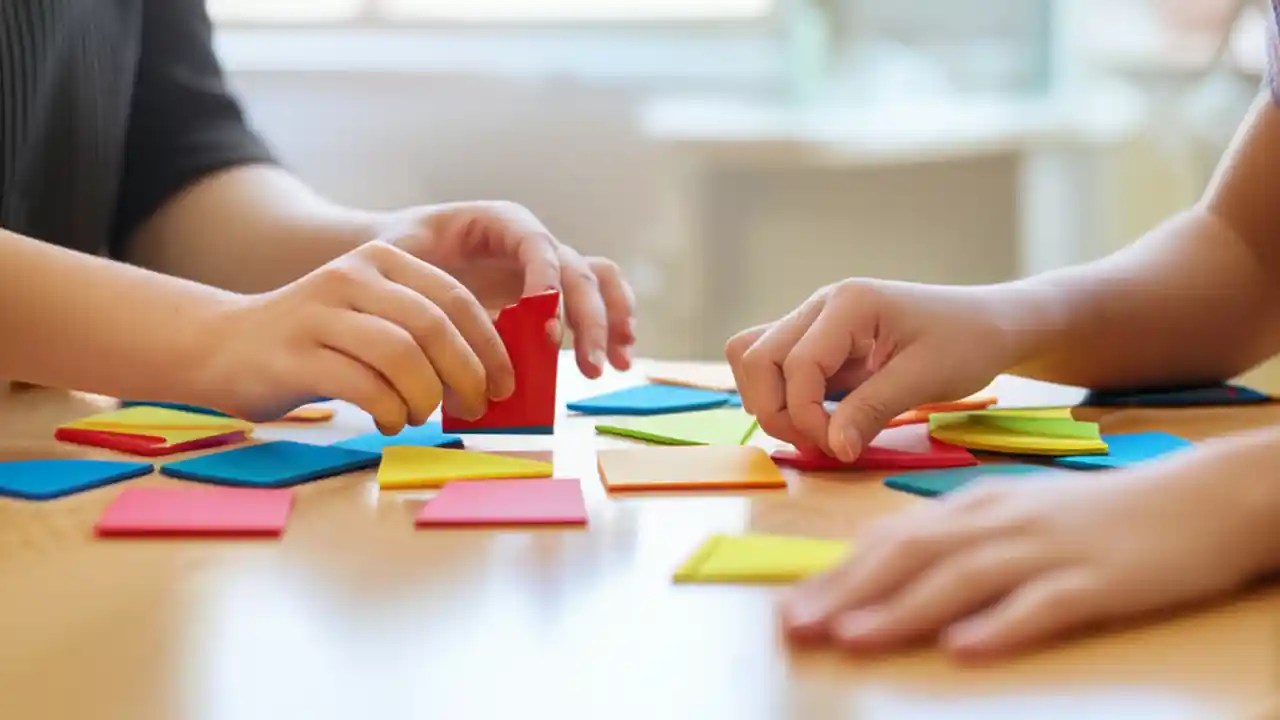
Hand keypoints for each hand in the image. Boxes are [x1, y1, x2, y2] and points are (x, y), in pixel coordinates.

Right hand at [202, 242, 512, 433]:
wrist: (223, 345)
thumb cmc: (318, 342)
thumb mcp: (374, 317)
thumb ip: (425, 333)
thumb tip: (492, 375)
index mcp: (383, 260)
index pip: (455, 299)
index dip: (490, 346)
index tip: (506, 385)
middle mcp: (353, 276)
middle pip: (435, 326)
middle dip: (468, 375)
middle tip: (477, 408)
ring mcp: (320, 312)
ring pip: (402, 355)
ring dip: (427, 397)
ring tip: (422, 415)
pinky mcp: (295, 354)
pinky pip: (364, 386)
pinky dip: (390, 412)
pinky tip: (391, 423)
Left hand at [378, 201, 635, 377]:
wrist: (399, 253)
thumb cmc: (399, 251)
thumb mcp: (402, 258)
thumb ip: (426, 289)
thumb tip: (451, 343)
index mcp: (499, 222)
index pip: (537, 245)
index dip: (549, 284)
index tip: (548, 330)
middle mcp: (532, 241)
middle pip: (577, 270)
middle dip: (588, 319)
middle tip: (588, 365)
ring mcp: (546, 266)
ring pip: (597, 281)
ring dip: (613, 320)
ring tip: (616, 362)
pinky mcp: (551, 292)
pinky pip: (594, 300)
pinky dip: (612, 325)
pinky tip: (620, 358)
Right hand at [725, 279, 1016, 459]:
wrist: (991, 323)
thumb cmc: (968, 342)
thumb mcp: (926, 377)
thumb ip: (873, 409)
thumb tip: (833, 448)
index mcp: (848, 303)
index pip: (796, 365)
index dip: (807, 415)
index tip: (839, 448)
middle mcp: (820, 305)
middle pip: (757, 358)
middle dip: (776, 410)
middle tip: (819, 443)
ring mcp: (814, 321)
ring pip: (754, 358)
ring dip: (771, 401)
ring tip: (814, 431)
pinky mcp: (818, 342)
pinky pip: (776, 366)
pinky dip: (783, 395)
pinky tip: (819, 418)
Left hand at [779, 446, 1279, 659]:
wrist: (1196, 498)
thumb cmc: (1092, 515)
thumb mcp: (1012, 513)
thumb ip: (952, 537)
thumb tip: (882, 564)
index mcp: (974, 506)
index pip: (891, 539)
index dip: (837, 574)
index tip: (791, 606)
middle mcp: (999, 522)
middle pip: (911, 554)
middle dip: (847, 593)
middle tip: (795, 627)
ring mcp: (1048, 548)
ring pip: (964, 578)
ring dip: (903, 609)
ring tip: (853, 638)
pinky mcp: (1097, 580)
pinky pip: (1044, 604)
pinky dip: (1000, 625)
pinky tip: (966, 648)